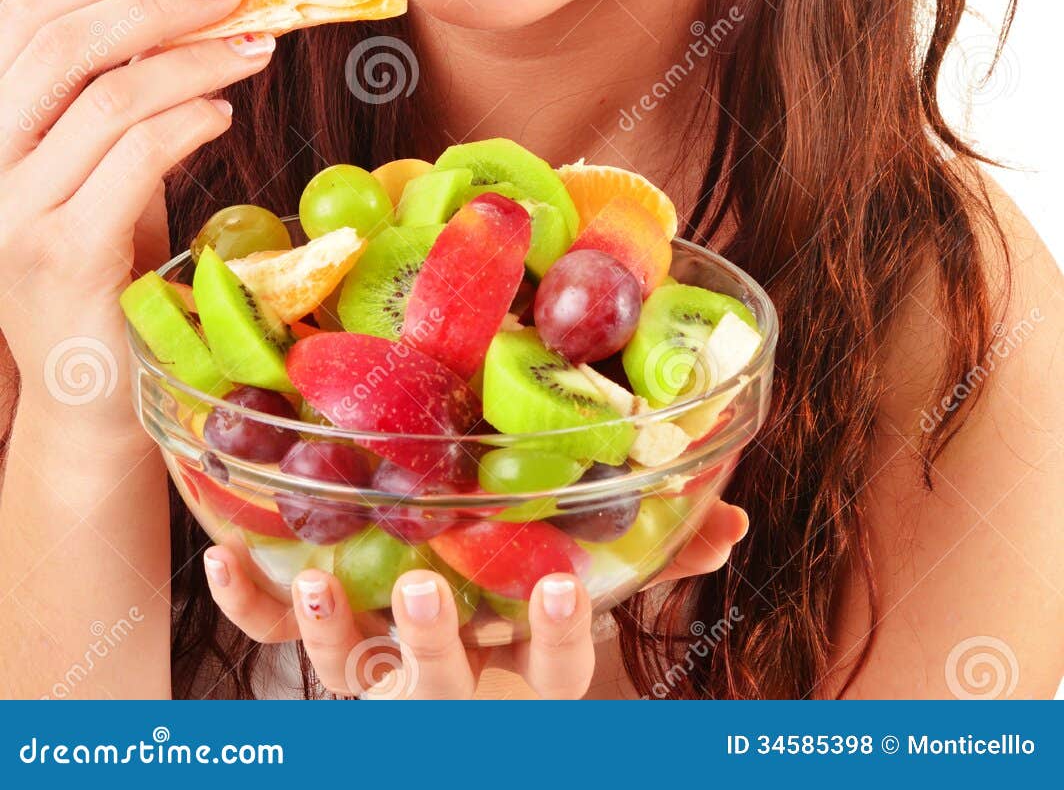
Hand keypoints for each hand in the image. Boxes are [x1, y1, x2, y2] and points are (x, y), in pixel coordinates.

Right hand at [0, 0, 276, 429]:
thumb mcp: (92, 168)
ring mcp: (7, 212)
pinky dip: (189, 121)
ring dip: (195, 59)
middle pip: (60, 46)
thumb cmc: (103, 273)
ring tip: (255, 46)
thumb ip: (108, 96)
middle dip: (156, 3)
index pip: (18, 23)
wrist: (91, 398)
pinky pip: (135, 157)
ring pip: (106, 97)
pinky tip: (225, 115)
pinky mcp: (60, 254)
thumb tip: (180, 4)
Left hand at [204, 497, 748, 697]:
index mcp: (519, 681)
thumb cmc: (530, 634)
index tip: (557, 585)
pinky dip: (251, 600)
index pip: (550, 676)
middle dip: (430, 643)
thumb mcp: (588, 608)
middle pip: (439, 687)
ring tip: (317, 576)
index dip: (550, 636)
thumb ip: (663, 563)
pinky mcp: (328, 657)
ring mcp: (381, 683)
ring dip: (329, 628)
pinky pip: (276, 642)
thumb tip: (733, 515)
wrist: (448, 716)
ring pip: (349, 673)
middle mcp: (450, 692)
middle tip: (422, 590)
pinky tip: (222, 558)